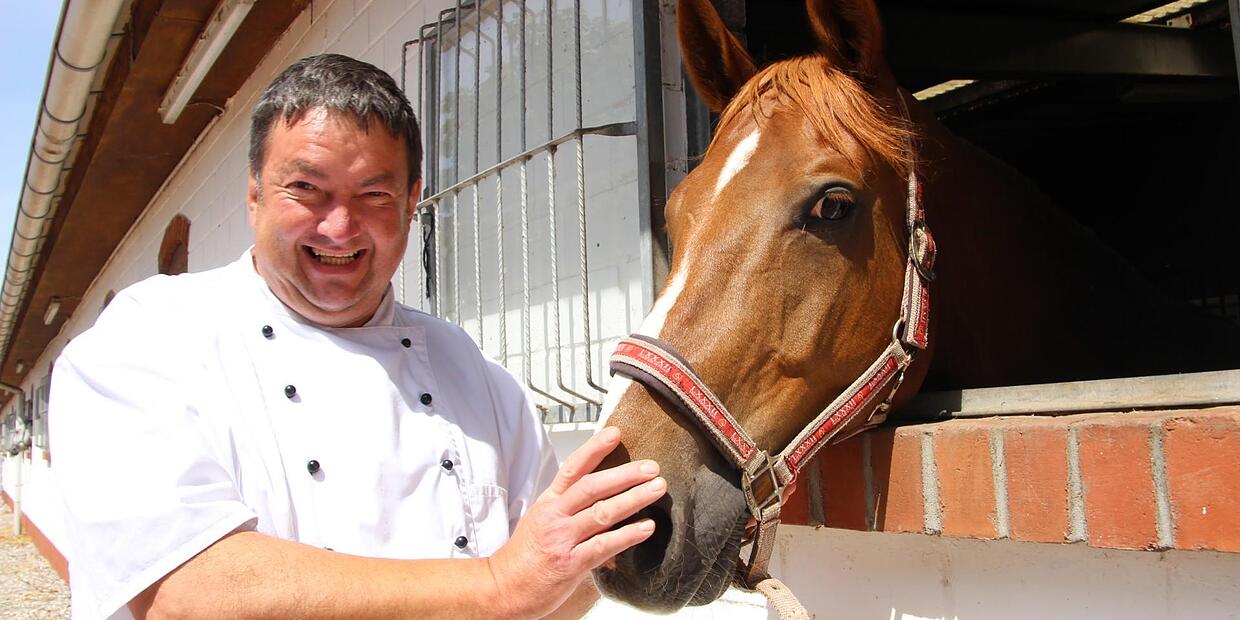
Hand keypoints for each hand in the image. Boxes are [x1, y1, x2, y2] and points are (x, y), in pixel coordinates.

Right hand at [487, 427, 664, 617]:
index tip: (616, 433)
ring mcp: (562, 539)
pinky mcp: (570, 564)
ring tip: (657, 489)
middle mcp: (555, 516)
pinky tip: (647, 527)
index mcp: (549, 502)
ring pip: (602, 513)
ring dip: (633, 499)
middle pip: (592, 487)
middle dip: (625, 474)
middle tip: (651, 467)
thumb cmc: (525, 556)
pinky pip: (604, 546)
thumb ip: (569, 506)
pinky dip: (628, 535)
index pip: (573, 468)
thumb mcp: (542, 520)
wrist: (503, 588)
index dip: (594, 448)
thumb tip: (602, 494)